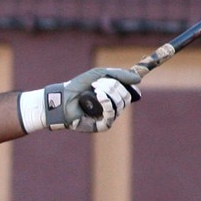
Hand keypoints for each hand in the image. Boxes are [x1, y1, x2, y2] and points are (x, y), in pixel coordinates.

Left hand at [24, 67, 140, 133]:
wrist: (62, 98)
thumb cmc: (78, 86)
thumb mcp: (99, 74)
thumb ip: (119, 74)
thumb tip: (138, 80)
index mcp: (113, 96)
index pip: (130, 93)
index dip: (131, 87)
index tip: (133, 80)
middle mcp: (112, 107)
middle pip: (125, 97)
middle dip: (114, 87)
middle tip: (98, 84)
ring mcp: (107, 117)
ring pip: (120, 105)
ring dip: (108, 93)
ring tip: (95, 89)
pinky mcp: (101, 126)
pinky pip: (112, 115)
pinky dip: (107, 104)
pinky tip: (99, 97)